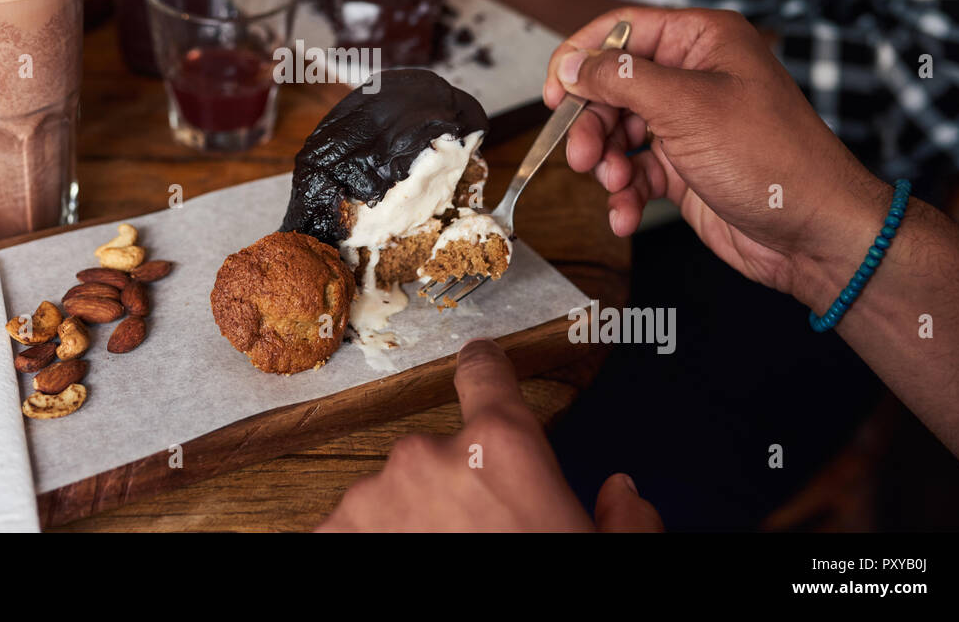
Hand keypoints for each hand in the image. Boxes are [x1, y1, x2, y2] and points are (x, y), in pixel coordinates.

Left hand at [317, 340, 662, 531]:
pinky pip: (354, 526)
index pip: (485, 374)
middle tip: (479, 536)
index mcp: (502, 448)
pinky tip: (401, 562)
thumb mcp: (611, 557)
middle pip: (440, 453)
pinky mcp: (335, 532)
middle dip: (455, 491)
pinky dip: (374, 540)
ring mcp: (374, 495)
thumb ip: (624, 520)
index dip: (484, 367)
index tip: (477, 361)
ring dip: (411, 521)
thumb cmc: (552, 603)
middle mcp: (430, 456)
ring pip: (393, 495)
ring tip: (445, 556)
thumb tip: (623, 497)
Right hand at [543, 7, 889, 300]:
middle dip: (592, 123)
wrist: (814, 234)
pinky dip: (624, 193)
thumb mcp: (685, 106)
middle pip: (612, 86)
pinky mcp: (685, 167)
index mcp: (702, 41)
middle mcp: (694, 77)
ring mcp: (689, 124)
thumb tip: (571, 64)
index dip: (581, 57)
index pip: (622, 29)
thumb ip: (619, 78)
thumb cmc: (773, 160)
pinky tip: (626, 213)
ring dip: (605, 162)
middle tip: (579, 154)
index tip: (555, 91)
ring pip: (618, 132)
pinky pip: (636, 171)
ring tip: (613, 184)